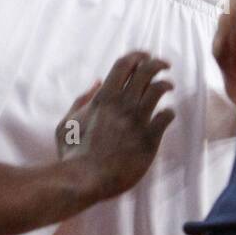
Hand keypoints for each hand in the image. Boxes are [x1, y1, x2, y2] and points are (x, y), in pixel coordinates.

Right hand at [54, 52, 173, 197]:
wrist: (84, 179)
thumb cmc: (73, 153)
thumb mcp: (67, 122)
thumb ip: (81, 100)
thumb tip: (96, 82)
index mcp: (104, 98)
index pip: (125, 64)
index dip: (137, 55)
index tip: (144, 55)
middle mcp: (123, 104)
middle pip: (146, 71)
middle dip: (157, 63)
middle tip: (163, 65)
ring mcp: (137, 121)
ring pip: (159, 89)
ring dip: (166, 84)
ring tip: (168, 86)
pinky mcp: (149, 139)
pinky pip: (166, 116)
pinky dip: (169, 112)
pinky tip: (167, 115)